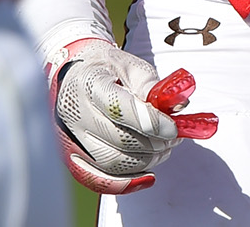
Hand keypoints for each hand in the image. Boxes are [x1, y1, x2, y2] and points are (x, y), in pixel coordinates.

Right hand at [48, 39, 215, 194]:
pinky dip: (127, 183)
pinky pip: (99, 180)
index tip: (173, 127)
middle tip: (174, 137)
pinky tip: (149, 175)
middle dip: (154, 142)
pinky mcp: (73, 158)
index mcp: (89, 83)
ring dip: (147, 160)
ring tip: (163, 148)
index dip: (151, 122)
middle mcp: (74, 113)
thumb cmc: (107, 71)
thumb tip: (178, 107)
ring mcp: (70, 138)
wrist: (75, 78)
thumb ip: (152, 86)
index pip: (119, 108)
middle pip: (119, 139)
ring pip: (114, 162)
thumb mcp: (130, 66)